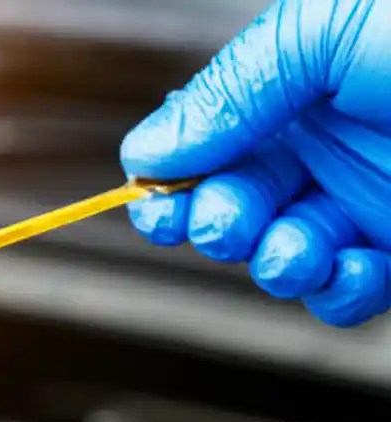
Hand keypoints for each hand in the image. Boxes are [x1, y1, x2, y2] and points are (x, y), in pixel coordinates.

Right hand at [121, 0, 390, 326]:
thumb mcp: (324, 35)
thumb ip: (231, 91)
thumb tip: (152, 149)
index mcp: (293, 88)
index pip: (202, 141)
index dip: (168, 176)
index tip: (156, 196)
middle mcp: (322, 146)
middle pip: (228, 204)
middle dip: (213, 222)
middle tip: (227, 219)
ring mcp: (363, 202)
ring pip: (278, 256)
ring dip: (273, 261)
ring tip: (297, 246)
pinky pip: (344, 292)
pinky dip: (336, 290)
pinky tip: (354, 263)